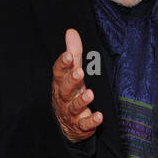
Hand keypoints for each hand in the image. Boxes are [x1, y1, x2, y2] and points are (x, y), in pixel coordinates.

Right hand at [51, 28, 101, 142]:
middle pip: (65, 89)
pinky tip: (99, 116)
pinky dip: (91, 121)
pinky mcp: (80, 126)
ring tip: (90, 94)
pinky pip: (85, 124)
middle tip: (79, 72)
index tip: (68, 55)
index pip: (58, 72)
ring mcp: (71, 113)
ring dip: (82, 100)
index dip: (63, 64)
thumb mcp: (71, 72)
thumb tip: (71, 31)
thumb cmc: (71, 93)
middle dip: (71, 81)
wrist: (67, 125)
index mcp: (61, 83)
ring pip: (74, 106)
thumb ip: (73, 53)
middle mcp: (64, 98)